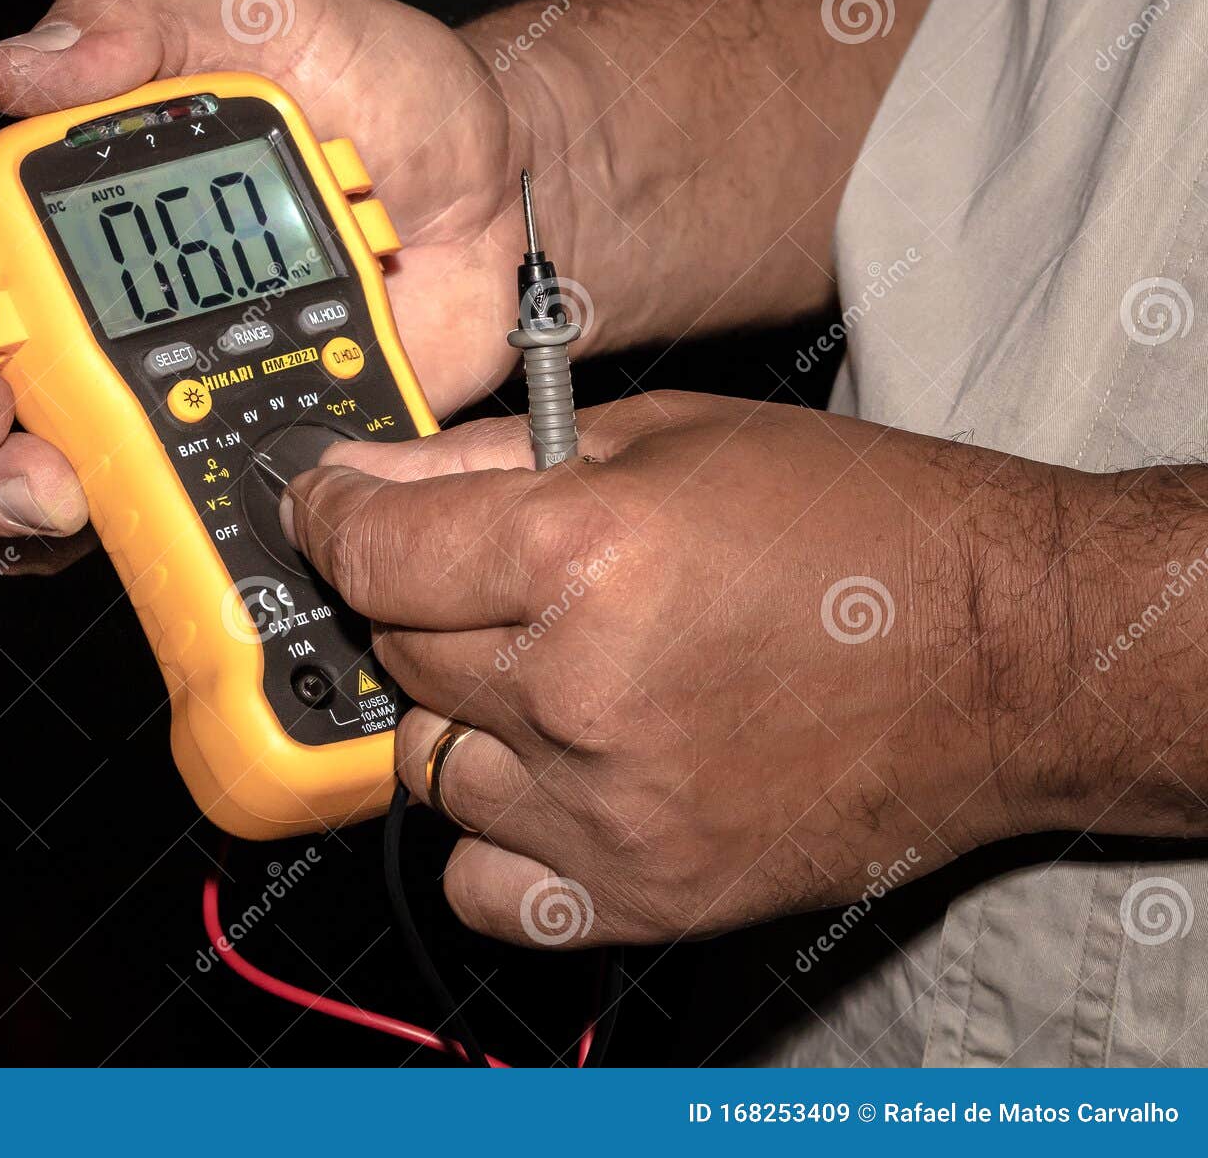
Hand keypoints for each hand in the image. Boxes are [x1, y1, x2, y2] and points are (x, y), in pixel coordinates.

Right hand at [0, 0, 533, 546]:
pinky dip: (140, 535)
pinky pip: (165, 507)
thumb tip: (15, 71)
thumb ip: (143, 20)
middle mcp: (99, 302)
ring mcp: (165, 384)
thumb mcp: (261, 10)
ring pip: (48, 472)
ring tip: (76, 512)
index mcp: (76, 203)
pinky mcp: (239, 442)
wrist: (496, 192)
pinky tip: (156, 532)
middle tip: (31, 482)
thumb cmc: (384, 90)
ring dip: (28, 516)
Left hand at [283, 392, 1066, 945]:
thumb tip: (367, 478)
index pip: (371, 549)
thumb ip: (495, 460)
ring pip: (426, 762)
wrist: (1001, 657)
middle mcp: (583, 691)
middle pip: (395, 650)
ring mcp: (609, 808)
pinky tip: (547, 775)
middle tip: (486, 575)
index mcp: (587, 556)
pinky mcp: (644, 891)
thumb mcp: (670, 438)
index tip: (327, 510)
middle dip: (418, 599)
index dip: (328, 517)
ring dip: (458, 709)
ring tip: (545, 671)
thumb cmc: (855, 527)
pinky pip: (482, 881)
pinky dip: (489, 828)